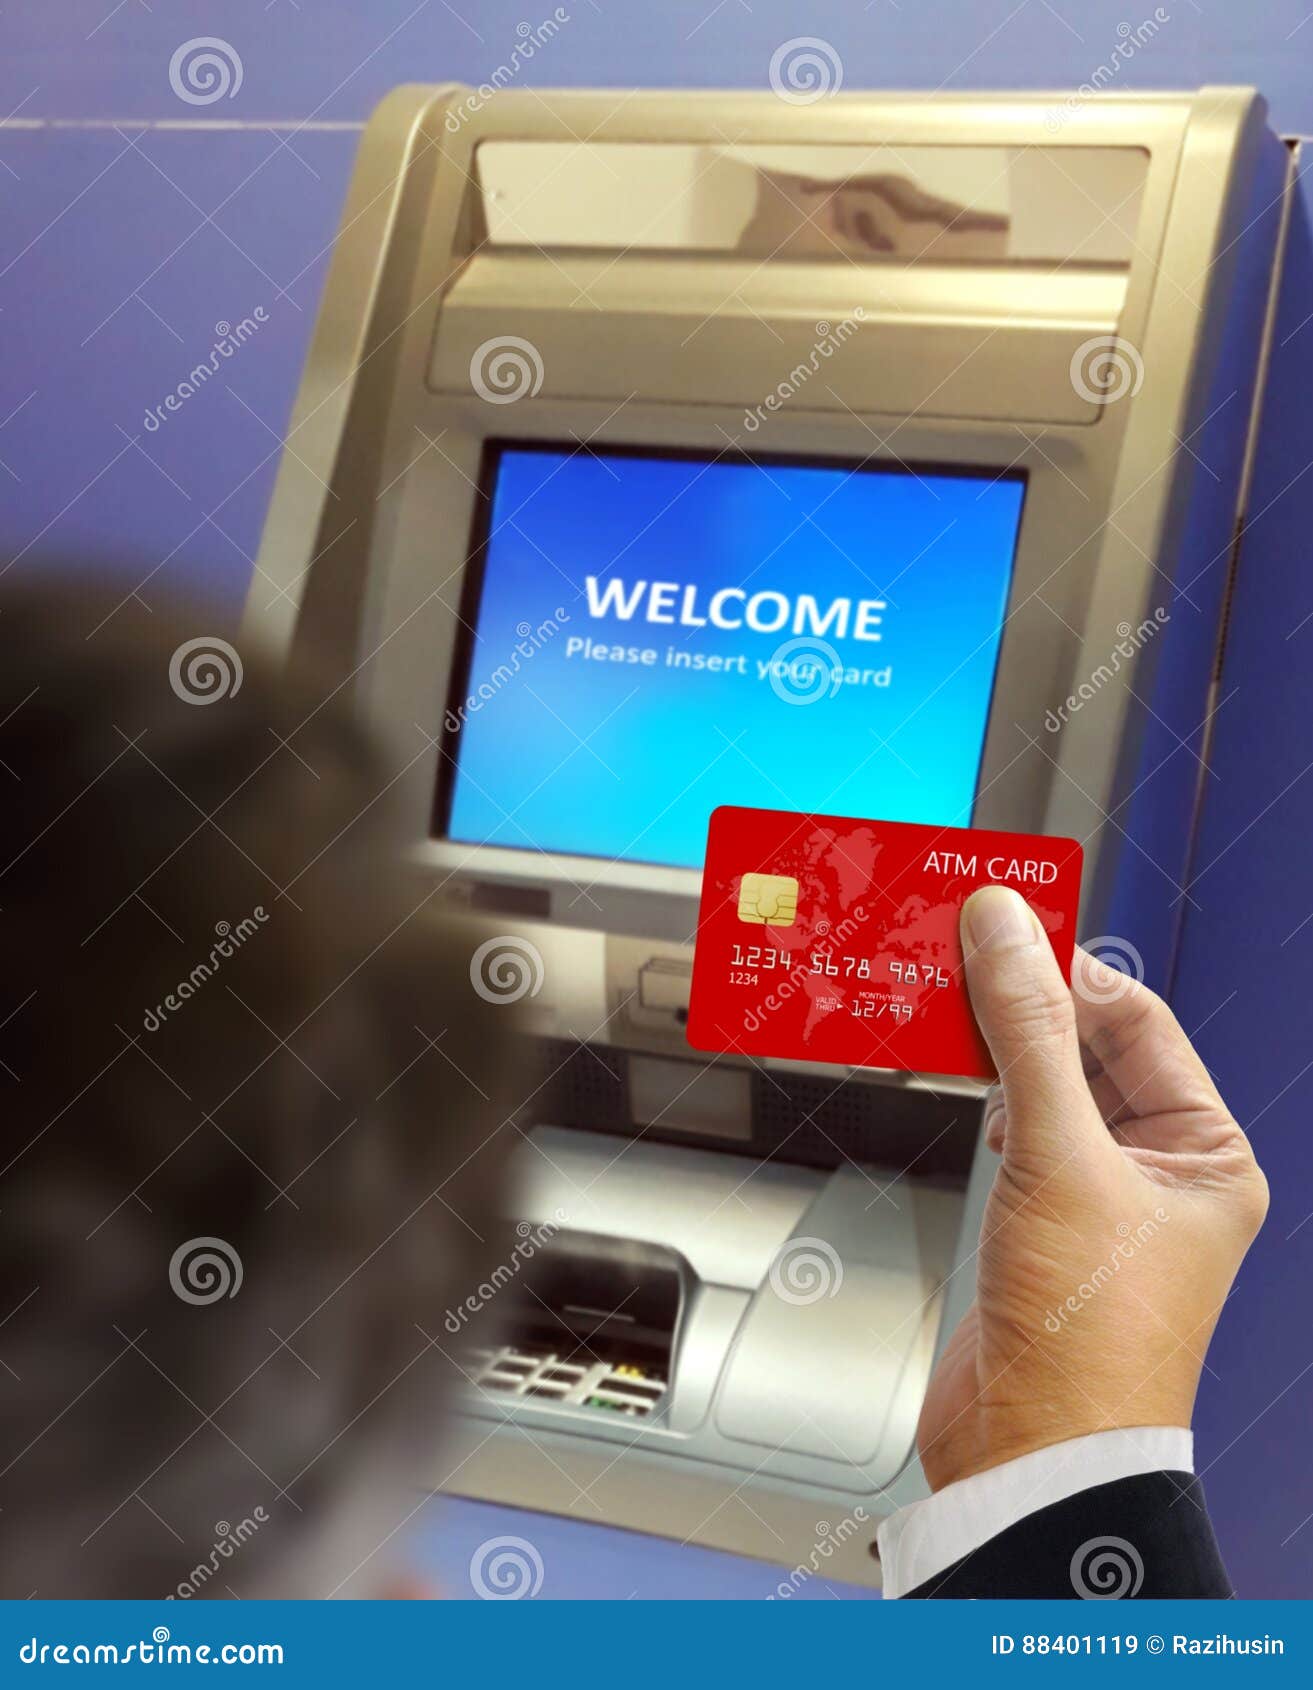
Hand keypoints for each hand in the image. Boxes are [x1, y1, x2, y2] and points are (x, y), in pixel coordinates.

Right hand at [917, 885, 1267, 1491]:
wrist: (1029, 1458)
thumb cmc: (1088, 1338)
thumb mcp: (1059, 1156)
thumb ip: (1029, 1033)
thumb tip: (1007, 931)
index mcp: (1204, 1156)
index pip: (1137, 1021)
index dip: (1069, 968)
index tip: (1003, 924)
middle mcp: (1156, 1174)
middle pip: (1086, 1048)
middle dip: (1023, 1003)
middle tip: (960, 951)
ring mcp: (1093, 1200)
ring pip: (1041, 1087)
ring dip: (994, 1047)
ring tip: (943, 1000)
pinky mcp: (1035, 1225)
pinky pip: (1008, 1130)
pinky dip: (975, 1095)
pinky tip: (946, 1074)